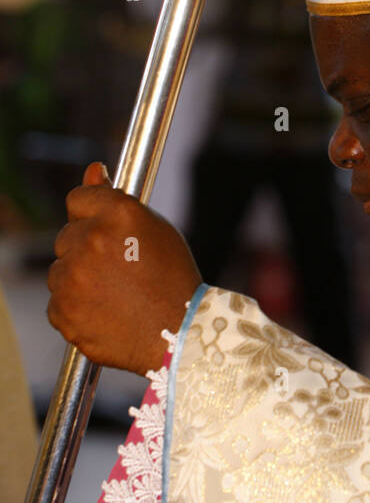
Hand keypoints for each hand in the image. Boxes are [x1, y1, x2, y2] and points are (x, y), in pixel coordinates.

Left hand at [47, 163, 202, 375]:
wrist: (178, 333)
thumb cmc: (172, 278)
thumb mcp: (153, 227)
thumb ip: (115, 198)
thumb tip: (92, 169)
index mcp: (117, 213)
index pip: (78, 198)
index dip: (92, 214)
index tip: (104, 230)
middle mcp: (89, 240)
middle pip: (67, 235)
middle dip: (86, 248)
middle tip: (119, 268)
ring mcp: (72, 277)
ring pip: (60, 269)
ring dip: (78, 278)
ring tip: (115, 293)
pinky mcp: (62, 310)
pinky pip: (58, 301)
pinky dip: (76, 306)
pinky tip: (105, 311)